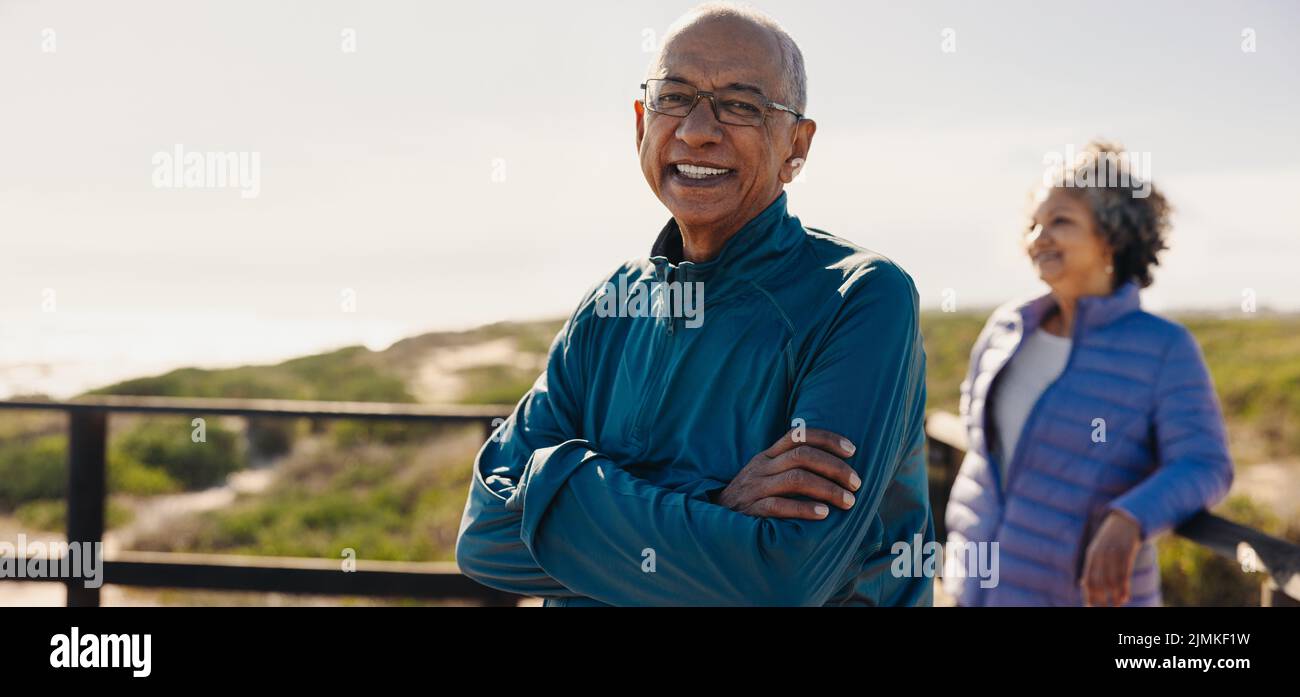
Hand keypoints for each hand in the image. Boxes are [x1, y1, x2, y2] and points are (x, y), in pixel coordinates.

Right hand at [715, 427, 860, 520]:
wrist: (715, 520)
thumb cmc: (752, 498)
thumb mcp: (767, 475)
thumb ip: (791, 467)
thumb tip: (835, 467)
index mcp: (768, 455)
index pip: (799, 435)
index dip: (827, 439)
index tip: (852, 450)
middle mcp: (762, 467)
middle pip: (802, 455)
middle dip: (835, 467)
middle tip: (856, 483)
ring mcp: (755, 488)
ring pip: (795, 479)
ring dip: (827, 489)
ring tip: (848, 501)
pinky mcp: (750, 510)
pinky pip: (778, 506)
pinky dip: (803, 509)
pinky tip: (823, 514)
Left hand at [1080, 510, 1141, 605]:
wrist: (1126, 520)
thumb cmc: (1111, 538)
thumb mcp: (1097, 550)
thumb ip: (1091, 566)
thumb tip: (1083, 583)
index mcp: (1092, 555)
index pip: (1088, 579)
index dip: (1088, 595)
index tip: (1089, 607)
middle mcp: (1101, 555)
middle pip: (1099, 582)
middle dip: (1101, 599)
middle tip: (1104, 610)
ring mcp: (1114, 553)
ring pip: (1112, 581)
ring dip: (1114, 597)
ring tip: (1115, 607)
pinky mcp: (1128, 553)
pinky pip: (1124, 575)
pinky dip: (1124, 589)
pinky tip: (1124, 598)